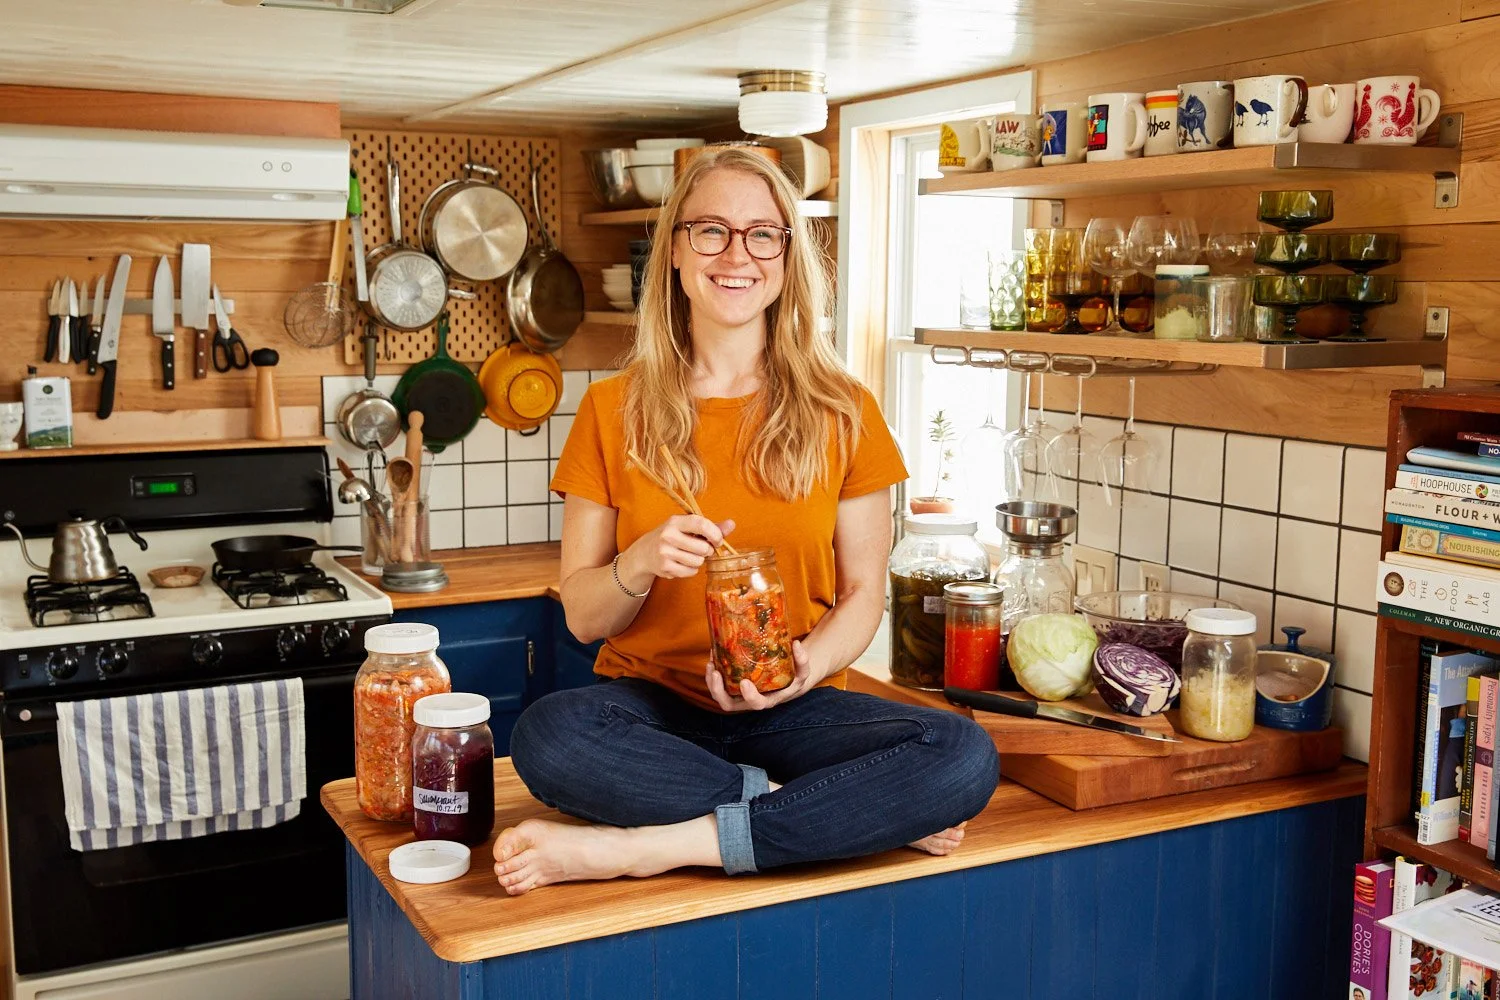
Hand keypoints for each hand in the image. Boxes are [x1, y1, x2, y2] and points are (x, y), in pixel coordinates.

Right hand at [619, 516, 734, 588]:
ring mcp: (665, 552)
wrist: (645, 553)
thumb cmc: (672, 537)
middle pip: (703, 548)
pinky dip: (691, 569)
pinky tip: (681, 563)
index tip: (718, 541)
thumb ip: (710, 527)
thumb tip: (732, 524)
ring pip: (698, 561)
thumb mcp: (687, 528)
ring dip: (698, 560)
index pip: (701, 524)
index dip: (715, 534)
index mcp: (675, 521)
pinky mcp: (665, 567)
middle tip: (698, 549)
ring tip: (687, 555)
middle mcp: (668, 535)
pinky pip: (691, 571)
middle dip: (706, 551)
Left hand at [705, 638, 824, 711]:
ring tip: (710, 663)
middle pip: (729, 705)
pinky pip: (719, 685)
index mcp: (768, 699)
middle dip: (718, 691)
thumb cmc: (794, 678)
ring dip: (711, 682)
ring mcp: (739, 695)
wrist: (786, 682)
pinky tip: (713, 656)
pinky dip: (713, 674)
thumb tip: (796, 644)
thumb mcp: (803, 672)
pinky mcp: (733, 687)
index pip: (757, 704)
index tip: (745, 682)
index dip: (749, 696)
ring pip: (720, 696)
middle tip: (716, 672)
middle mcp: (750, 701)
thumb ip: (802, 661)